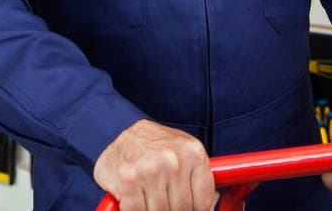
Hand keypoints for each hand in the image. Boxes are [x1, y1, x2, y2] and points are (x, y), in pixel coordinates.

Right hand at [94, 118, 217, 210]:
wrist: (119, 129)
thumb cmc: (154, 144)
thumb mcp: (182, 152)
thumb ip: (197, 177)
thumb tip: (212, 205)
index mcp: (192, 152)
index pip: (203, 202)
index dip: (195, 210)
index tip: (187, 208)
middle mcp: (173, 160)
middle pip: (181, 209)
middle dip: (172, 210)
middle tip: (164, 199)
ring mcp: (151, 169)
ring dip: (153, 210)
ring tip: (149, 196)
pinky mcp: (129, 179)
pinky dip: (135, 210)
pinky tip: (136, 198)